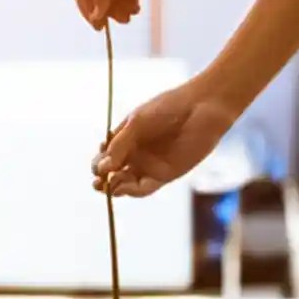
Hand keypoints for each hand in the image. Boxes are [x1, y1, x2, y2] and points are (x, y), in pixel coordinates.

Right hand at [91, 81, 239, 197]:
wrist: (201, 107)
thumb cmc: (167, 108)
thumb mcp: (136, 123)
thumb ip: (119, 145)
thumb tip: (103, 167)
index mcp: (125, 139)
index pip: (104, 157)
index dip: (98, 163)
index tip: (99, 165)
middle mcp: (135, 154)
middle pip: (112, 173)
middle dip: (102, 179)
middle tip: (98, 181)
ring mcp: (149, 166)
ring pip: (125, 183)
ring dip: (114, 188)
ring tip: (107, 186)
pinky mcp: (164, 175)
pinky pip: (144, 188)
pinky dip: (132, 191)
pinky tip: (124, 188)